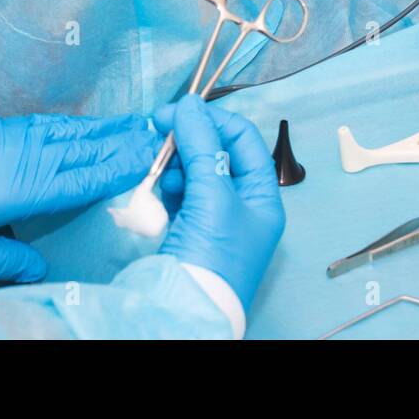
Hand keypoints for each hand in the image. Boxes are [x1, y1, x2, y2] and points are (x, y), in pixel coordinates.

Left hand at [0, 111, 157, 284]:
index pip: (82, 178)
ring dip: (104, 130)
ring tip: (135, 126)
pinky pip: (48, 126)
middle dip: (122, 143)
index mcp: (22, 187)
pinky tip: (87, 128)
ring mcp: (11, 137)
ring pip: (69, 133)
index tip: (151, 159)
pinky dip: (74, 126)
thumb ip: (3, 263)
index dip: (119, 169)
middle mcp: (24, 156)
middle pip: (84, 148)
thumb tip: (40, 269)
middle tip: (159, 135)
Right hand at [154, 96, 284, 311]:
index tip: (177, 111)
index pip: (243, 140)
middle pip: (216, 153)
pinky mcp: (188, 230)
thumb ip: (202, 146)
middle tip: (159, 133)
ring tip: (158, 170)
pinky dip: (166, 185)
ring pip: (194, 172)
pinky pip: (178, 194)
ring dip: (174, 163)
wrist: (183, 313)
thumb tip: (190, 105)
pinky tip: (156, 188)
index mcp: (261, 197)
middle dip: (189, 141)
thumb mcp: (212, 197)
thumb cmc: (212, 260)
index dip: (212, 120)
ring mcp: (213, 219)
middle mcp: (241, 206)